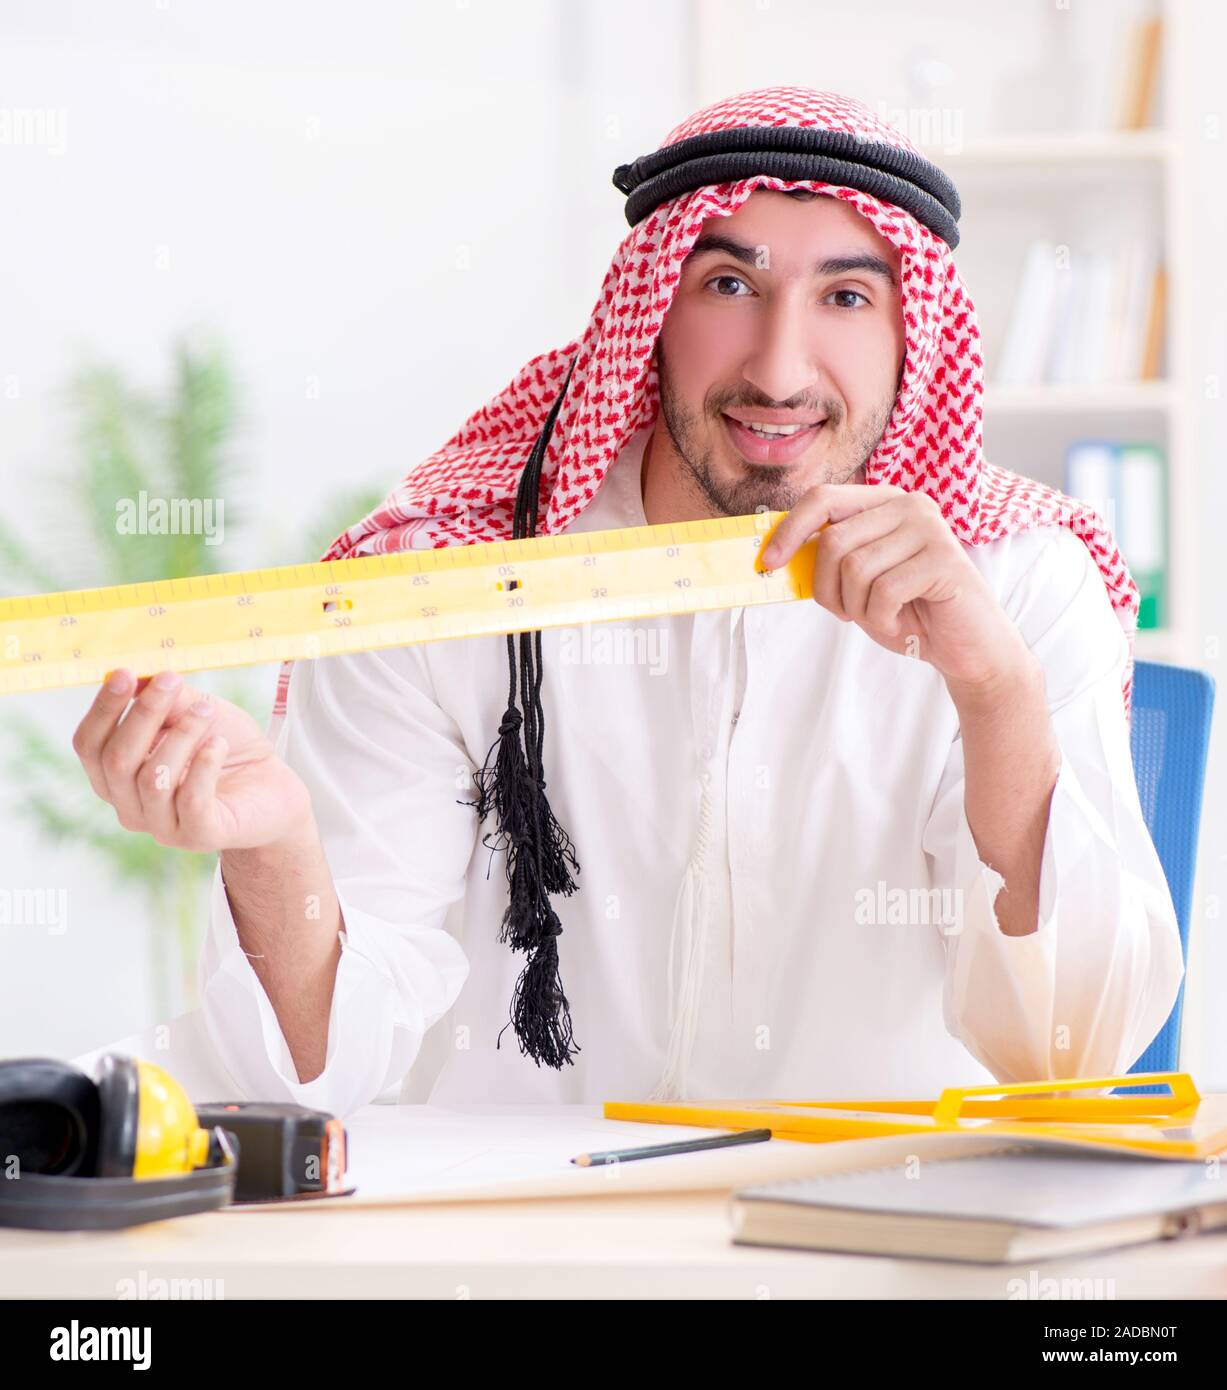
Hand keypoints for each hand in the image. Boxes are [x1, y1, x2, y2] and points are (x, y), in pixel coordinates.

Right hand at [71, 668, 313, 851]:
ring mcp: (163, 827)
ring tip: (207, 713)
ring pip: (153, 779)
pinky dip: (205, 764)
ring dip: (181, 736)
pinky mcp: (199, 836)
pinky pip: (190, 799)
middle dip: (143, 714)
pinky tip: (220, 745)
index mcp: (117, 776)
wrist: (274, 785)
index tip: (124, 673)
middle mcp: (131, 806)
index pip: (89, 745)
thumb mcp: (197, 711)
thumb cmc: (227, 745)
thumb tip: (138, 678)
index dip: (103, 709)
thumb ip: (168, 699)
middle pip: (116, 761)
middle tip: (172, 681)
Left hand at [759, 483, 1033, 692]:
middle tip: (846, 613)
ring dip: (857, 607)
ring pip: (855, 568)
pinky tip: (901, 622)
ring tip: (881, 616)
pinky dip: (881, 618)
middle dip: (827, 589)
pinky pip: (884, 590)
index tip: (768, 563)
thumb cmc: (909, 613)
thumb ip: (828, 562)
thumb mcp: (859, 584)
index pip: (822, 498)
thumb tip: (773, 555)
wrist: (966, 649)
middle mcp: (909, 504)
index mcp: (884, 502)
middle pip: (833, 541)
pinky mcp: (945, 559)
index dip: (789, 531)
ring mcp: (930, 528)